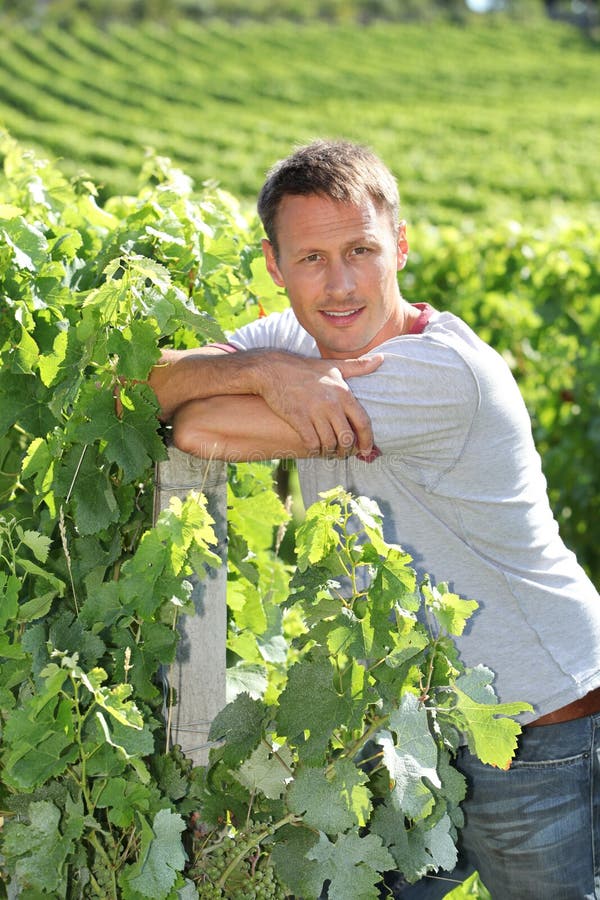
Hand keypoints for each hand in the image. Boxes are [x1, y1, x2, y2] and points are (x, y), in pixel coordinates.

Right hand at [254, 352, 382, 456]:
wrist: (274, 370)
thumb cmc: (306, 369)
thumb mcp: (334, 366)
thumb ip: (359, 367)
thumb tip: (382, 359)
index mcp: (343, 393)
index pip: (363, 422)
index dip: (367, 440)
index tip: (365, 450)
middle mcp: (331, 403)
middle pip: (346, 438)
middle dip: (346, 451)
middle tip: (342, 454)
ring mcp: (314, 412)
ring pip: (329, 443)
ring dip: (330, 452)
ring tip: (328, 452)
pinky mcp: (297, 418)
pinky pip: (311, 443)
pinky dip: (314, 450)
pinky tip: (314, 448)